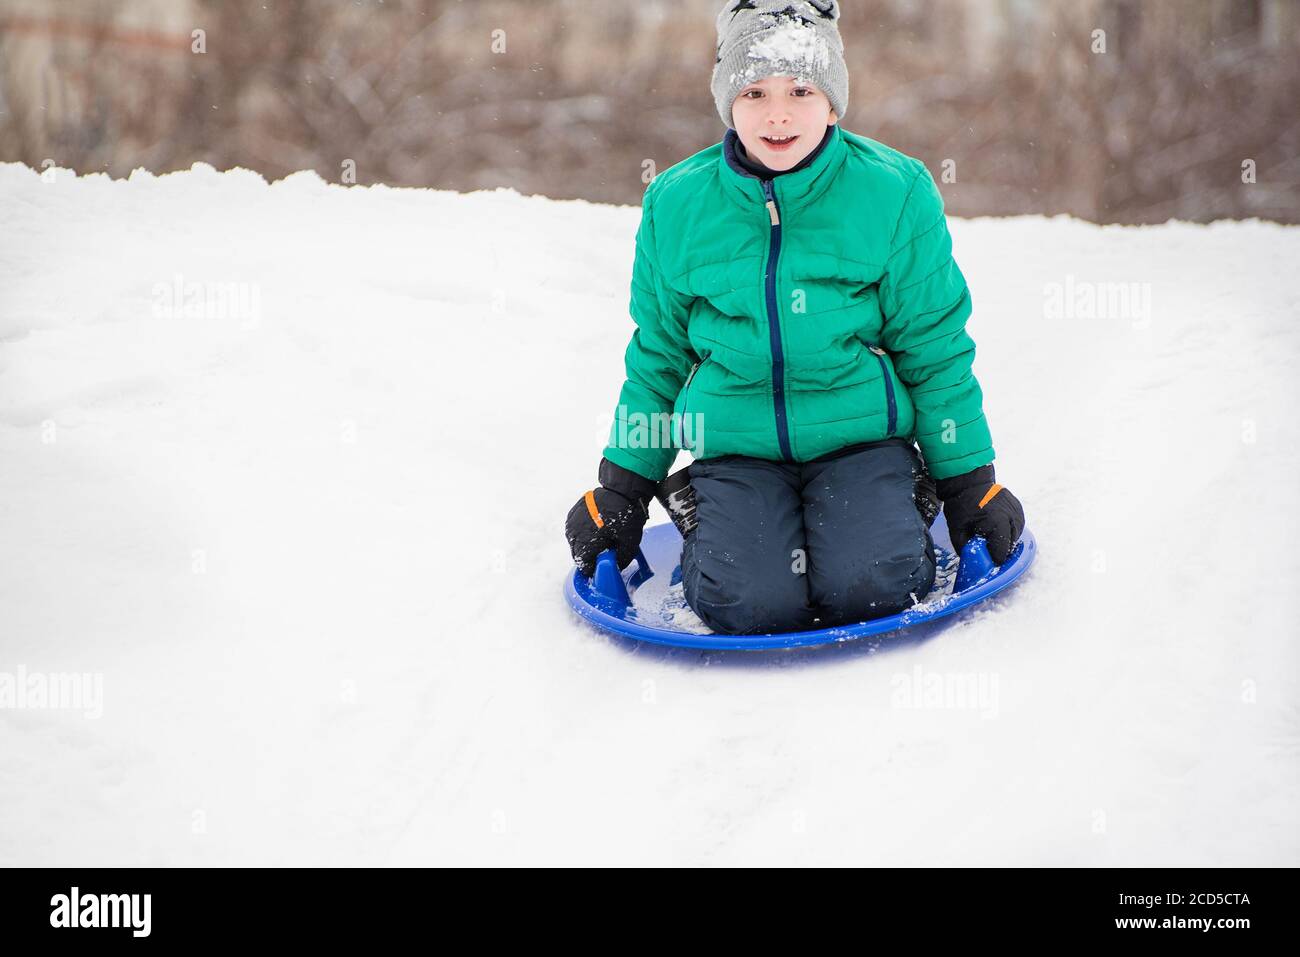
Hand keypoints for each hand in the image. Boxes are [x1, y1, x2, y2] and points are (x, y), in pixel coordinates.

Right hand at [564, 458, 657, 576]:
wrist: (621, 489)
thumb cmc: (626, 516)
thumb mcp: (629, 543)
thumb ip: (621, 560)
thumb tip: (616, 567)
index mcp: (584, 543)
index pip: (583, 566)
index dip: (594, 568)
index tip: (602, 565)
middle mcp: (573, 534)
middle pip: (577, 554)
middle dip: (589, 557)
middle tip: (603, 553)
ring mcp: (571, 522)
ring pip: (574, 542)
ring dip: (585, 544)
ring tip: (601, 539)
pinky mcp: (573, 513)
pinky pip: (575, 529)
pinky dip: (583, 532)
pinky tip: (596, 528)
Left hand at [936, 465, 1024, 563]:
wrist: (968, 480)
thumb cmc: (960, 504)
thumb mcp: (956, 529)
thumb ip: (965, 549)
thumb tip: (973, 564)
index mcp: (997, 521)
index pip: (1002, 551)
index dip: (993, 559)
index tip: (986, 560)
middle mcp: (1011, 516)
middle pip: (1011, 545)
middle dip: (1000, 550)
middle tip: (986, 548)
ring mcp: (1017, 510)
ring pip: (1016, 536)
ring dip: (1005, 540)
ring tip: (990, 536)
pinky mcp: (1018, 507)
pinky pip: (1017, 525)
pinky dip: (1009, 529)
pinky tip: (997, 527)